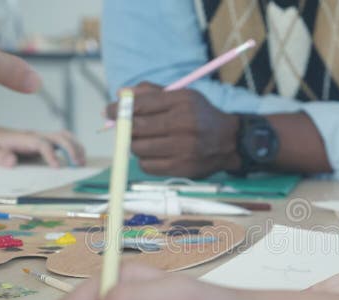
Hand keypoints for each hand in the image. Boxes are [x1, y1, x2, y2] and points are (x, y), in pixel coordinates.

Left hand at [0, 120, 85, 167]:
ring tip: (82, 163)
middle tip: (78, 165)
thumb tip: (11, 161)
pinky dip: (71, 149)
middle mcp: (33, 136)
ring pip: (63, 137)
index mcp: (22, 138)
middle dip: (71, 148)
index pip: (42, 143)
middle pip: (59, 136)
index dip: (51, 154)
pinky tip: (75, 161)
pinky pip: (60, 143)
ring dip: (75, 147)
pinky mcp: (39, 145)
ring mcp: (37, 139)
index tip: (58, 167)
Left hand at [104, 82, 240, 178]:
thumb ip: (151, 93)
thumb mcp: (182, 96)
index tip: (109, 110)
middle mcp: (184, 124)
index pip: (141, 104)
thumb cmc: (200, 116)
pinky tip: (154, 153)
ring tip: (143, 139)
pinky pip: (148, 166)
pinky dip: (145, 160)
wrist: (229, 141)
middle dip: (122, 127)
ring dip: (135, 144)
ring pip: (139, 148)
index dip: (118, 108)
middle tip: (120, 127)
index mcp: (182, 102)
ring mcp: (183, 148)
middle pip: (136, 128)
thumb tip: (120, 94)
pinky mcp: (182, 168)